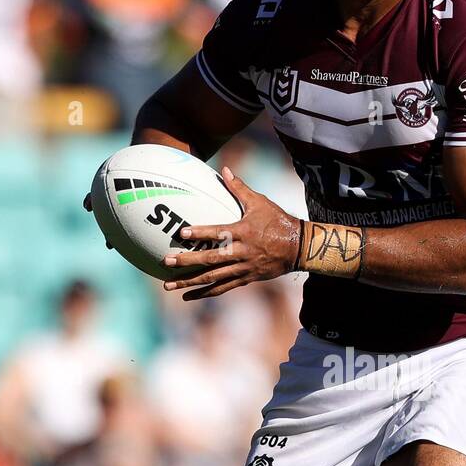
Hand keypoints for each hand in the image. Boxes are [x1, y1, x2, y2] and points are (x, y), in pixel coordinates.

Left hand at [162, 167, 301, 299]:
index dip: (201, 233)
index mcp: (244, 232)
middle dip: (188, 261)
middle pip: (211, 259)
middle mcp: (242, 252)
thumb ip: (240, 188)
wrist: (299, 247)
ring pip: (213, 278)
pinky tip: (188, 296)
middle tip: (166, 262)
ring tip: (169, 285)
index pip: (219, 233)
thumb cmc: (278, 221)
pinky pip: (222, 288)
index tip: (182, 233)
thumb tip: (225, 169)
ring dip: (190, 282)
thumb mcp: (260, 202)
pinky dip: (205, 293)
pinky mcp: (246, 278)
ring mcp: (243, 268)